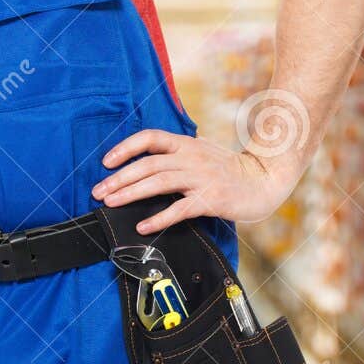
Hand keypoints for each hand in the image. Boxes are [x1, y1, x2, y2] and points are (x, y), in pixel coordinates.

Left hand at [90, 130, 300, 234]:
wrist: (264, 180)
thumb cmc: (228, 168)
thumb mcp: (201, 151)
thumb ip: (176, 153)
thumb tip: (143, 161)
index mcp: (186, 144)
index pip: (150, 138)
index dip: (125, 148)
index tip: (106, 162)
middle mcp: (191, 157)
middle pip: (148, 164)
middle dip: (119, 178)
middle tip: (98, 191)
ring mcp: (201, 178)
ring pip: (159, 182)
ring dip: (131, 193)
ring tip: (111, 203)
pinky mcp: (210, 199)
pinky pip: (180, 209)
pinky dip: (159, 218)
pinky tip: (142, 226)